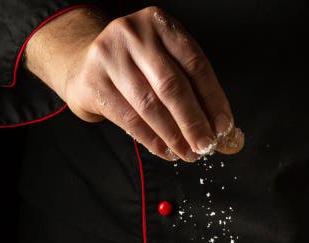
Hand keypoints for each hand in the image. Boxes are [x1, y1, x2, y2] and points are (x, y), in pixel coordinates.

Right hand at [25, 7, 232, 161]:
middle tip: (207, 145)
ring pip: (150, 105)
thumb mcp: (164, 60)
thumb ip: (192, 87)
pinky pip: (129, 118)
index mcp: (159, 23)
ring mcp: (109, 56)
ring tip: (188, 153)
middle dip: (193, 121)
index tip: (224, 126)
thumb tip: (221, 127)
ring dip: (174, 135)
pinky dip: (152, 139)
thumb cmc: (137, 66)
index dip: (213, 99)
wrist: (85, 64)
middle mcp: (133, 34)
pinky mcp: (93, 81)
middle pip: (172, 85)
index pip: (195, 64)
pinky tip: (166, 151)